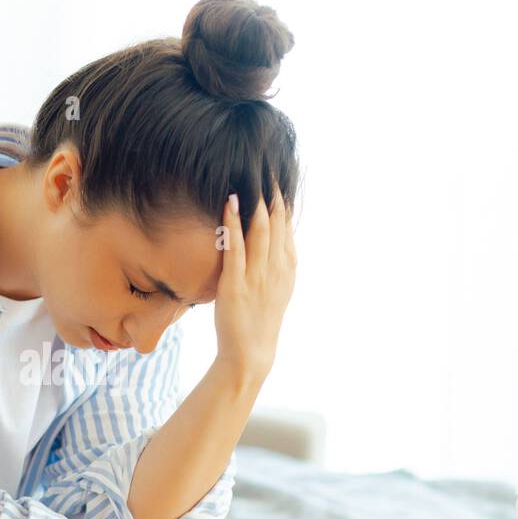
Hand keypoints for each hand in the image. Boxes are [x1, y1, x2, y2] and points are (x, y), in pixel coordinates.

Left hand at [213, 186, 297, 379]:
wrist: (250, 353)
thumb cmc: (260, 318)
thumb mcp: (278, 287)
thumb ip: (279, 260)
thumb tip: (276, 232)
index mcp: (287, 267)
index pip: (289, 225)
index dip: (284, 198)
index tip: (277, 174)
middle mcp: (276, 269)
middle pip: (278, 222)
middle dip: (272, 192)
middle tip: (266, 165)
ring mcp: (257, 277)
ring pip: (261, 231)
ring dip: (255, 202)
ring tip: (250, 177)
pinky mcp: (236, 285)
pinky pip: (235, 249)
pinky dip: (233, 224)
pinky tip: (228, 204)